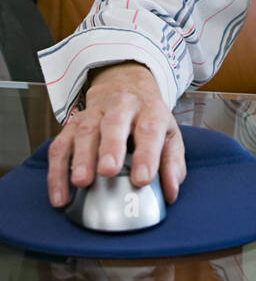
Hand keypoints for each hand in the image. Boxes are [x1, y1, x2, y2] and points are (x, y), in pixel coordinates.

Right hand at [46, 61, 186, 207]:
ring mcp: (94, 113)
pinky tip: (60, 195)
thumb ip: (172, 164)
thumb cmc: (148, 119)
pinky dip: (57, 170)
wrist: (126, 85)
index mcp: (150, 110)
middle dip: (110, 147)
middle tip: (108, 171)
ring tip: (81, 182)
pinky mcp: (72, 123)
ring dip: (81, 158)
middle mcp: (122, 107)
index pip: (150, 129)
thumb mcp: (169, 134)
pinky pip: (60, 145)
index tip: (143, 179)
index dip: (147, 154)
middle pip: (114, 123)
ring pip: (85, 131)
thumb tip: (170, 193)